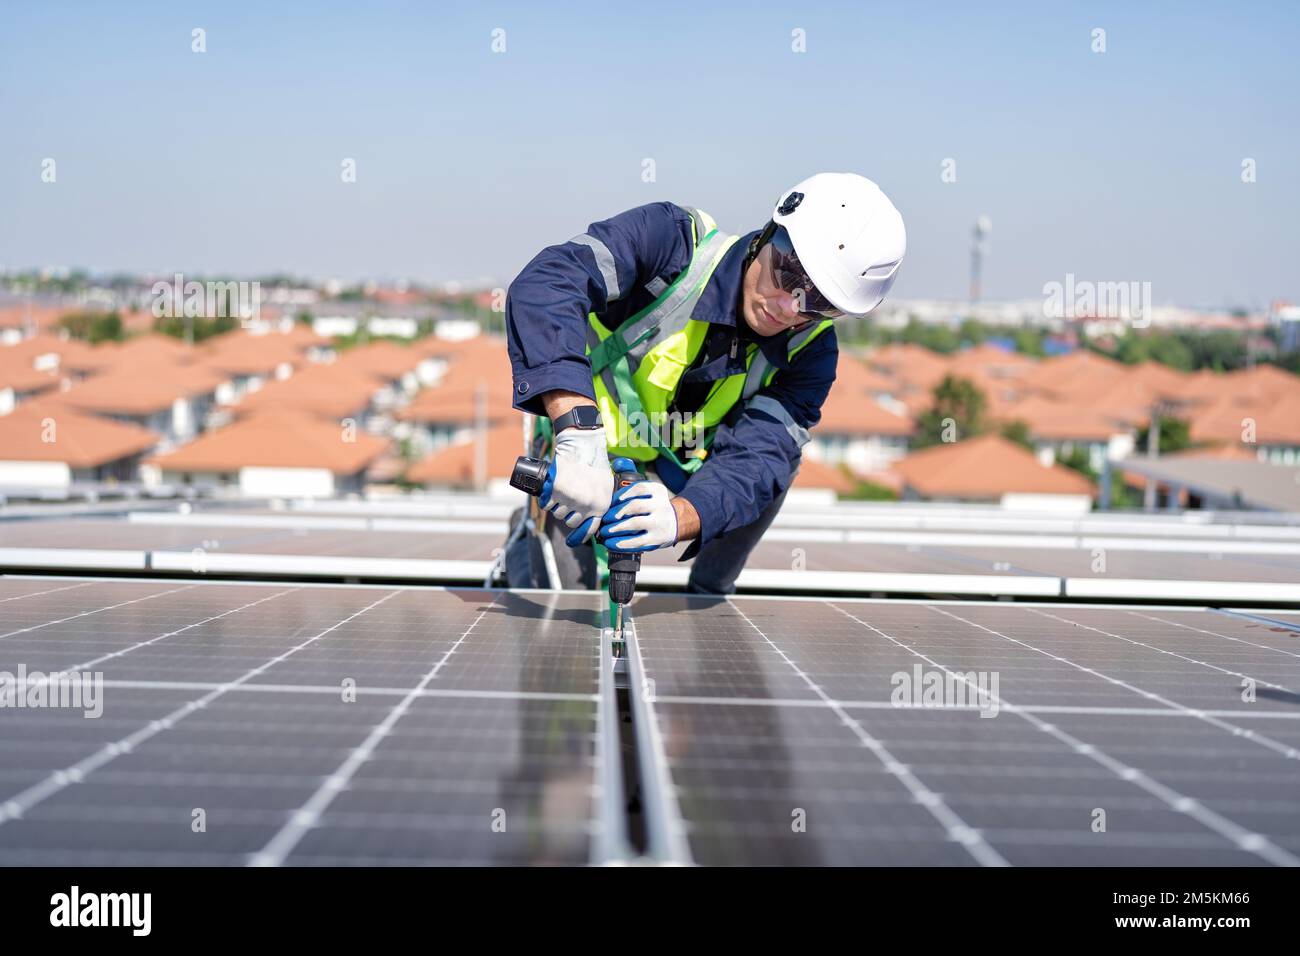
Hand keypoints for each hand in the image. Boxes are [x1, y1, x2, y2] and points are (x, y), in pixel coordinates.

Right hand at [539, 426, 613, 546]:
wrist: (582, 446)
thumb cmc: (595, 466)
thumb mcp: (606, 487)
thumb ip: (602, 504)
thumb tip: (594, 523)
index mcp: (600, 506)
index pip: (588, 529)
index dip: (580, 535)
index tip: (573, 540)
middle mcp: (585, 505)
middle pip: (570, 522)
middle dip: (568, 514)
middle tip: (569, 501)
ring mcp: (570, 498)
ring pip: (558, 513)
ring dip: (558, 506)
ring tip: (563, 491)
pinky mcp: (556, 491)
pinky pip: (547, 505)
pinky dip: (547, 500)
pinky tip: (552, 491)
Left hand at [598, 480, 678, 552]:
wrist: (676, 523)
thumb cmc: (654, 505)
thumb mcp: (649, 490)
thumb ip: (633, 476)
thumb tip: (617, 463)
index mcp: (658, 491)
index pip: (639, 488)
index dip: (623, 494)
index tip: (612, 500)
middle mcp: (661, 505)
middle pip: (636, 506)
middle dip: (616, 512)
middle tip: (604, 519)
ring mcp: (659, 523)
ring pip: (635, 523)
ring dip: (616, 527)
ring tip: (604, 532)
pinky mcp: (657, 539)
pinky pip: (637, 541)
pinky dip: (622, 543)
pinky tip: (611, 543)